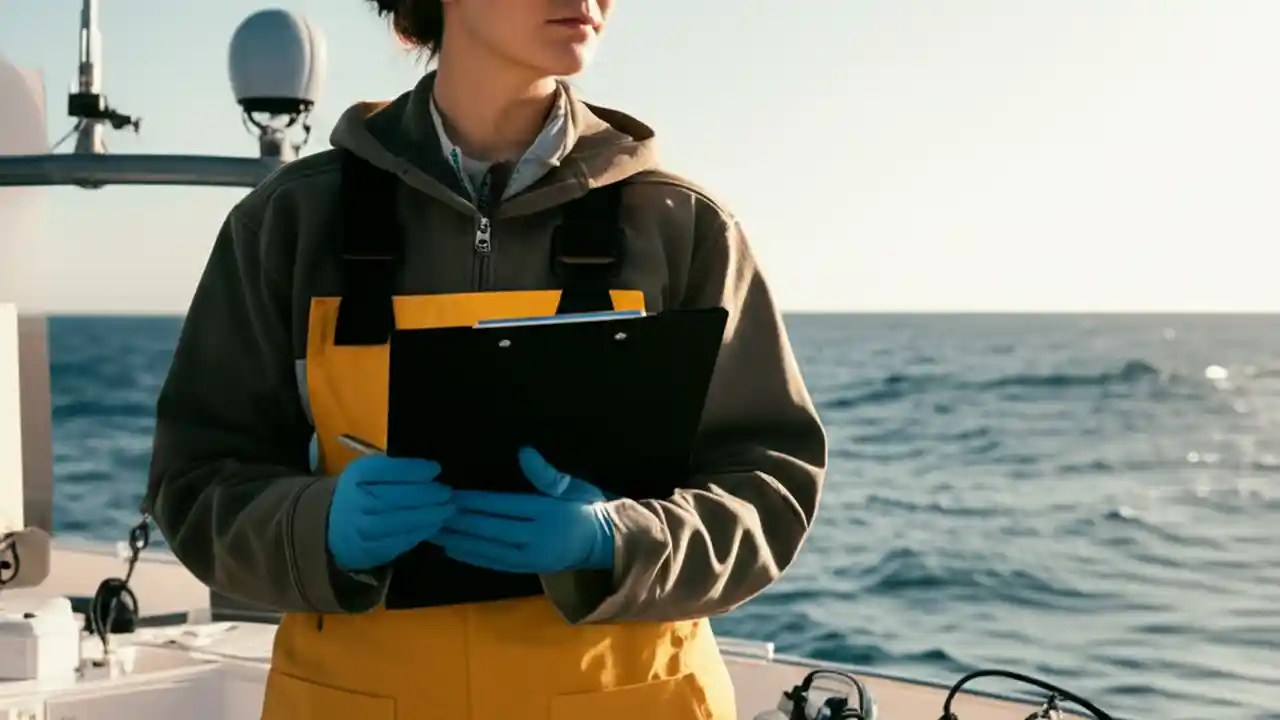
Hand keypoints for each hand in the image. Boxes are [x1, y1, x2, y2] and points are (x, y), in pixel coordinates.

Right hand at [327, 454, 455, 571]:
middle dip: (427, 495)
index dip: (414, 470)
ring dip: (429, 516)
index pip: (387, 470)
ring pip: (399, 522)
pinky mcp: (367, 551)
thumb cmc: (358, 492)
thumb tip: (432, 471)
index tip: (436, 469)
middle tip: (448, 493)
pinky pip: (398, 542)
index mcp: (356, 476)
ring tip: (447, 509)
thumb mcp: (368, 472)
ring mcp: (361, 529)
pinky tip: (433, 526)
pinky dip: (419, 533)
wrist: (327, 524)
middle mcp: (356, 502)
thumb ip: (395, 470)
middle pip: (395, 497)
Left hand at [434, 447, 614, 573]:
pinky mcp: (526, 569)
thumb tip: (523, 452)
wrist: (606, 544)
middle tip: (428, 513)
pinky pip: (494, 564)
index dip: (472, 501)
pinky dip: (471, 557)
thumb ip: (546, 474)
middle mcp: (534, 536)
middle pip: (487, 528)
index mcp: (544, 511)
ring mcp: (529, 556)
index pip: (500, 505)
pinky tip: (452, 550)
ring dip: (457, 540)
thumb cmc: (586, 508)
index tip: (447, 494)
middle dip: (457, 521)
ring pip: (486, 548)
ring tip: (432, 531)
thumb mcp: (572, 486)